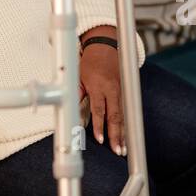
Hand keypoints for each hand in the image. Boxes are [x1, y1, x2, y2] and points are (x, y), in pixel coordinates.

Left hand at [79, 28, 124, 154]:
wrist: (106, 46)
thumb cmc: (91, 61)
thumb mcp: (79, 76)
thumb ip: (77, 94)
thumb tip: (71, 111)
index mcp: (98, 86)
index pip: (99, 110)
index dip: (100, 126)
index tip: (100, 139)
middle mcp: (112, 90)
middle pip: (115, 116)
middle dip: (116, 135)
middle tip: (117, 150)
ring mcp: (120, 91)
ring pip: (122, 115)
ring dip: (122, 133)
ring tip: (122, 148)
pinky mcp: (124, 91)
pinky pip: (124, 110)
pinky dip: (124, 124)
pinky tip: (124, 135)